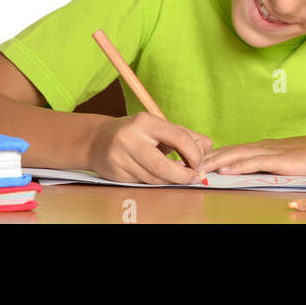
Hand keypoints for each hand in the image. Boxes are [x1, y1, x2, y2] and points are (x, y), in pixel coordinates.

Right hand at [87, 111, 212, 183]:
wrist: (97, 140)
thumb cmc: (136, 133)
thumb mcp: (159, 127)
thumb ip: (185, 135)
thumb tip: (208, 146)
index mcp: (145, 121)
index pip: (178, 138)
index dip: (194, 154)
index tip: (199, 162)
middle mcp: (129, 138)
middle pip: (163, 165)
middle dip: (183, 175)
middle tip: (194, 178)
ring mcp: (119, 157)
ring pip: (153, 177)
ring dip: (170, 180)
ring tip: (177, 176)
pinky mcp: (115, 172)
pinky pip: (142, 182)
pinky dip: (155, 182)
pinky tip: (158, 176)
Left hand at [199, 134, 305, 176]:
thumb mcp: (294, 162)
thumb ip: (274, 166)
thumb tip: (255, 175)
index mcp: (268, 147)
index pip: (233, 150)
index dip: (213, 156)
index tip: (193, 162)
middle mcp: (268, 147)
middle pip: (230, 151)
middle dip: (207, 159)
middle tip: (185, 165)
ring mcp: (276, 153)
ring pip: (239, 156)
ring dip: (216, 163)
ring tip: (197, 170)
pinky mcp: (286, 161)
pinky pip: (258, 163)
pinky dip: (240, 166)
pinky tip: (226, 171)